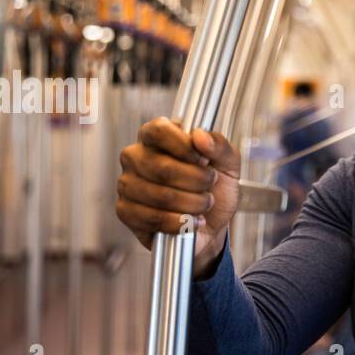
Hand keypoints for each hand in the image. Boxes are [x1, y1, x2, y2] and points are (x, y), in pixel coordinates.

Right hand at [116, 117, 240, 275]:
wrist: (210, 224)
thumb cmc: (214, 189)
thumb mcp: (228, 164)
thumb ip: (219, 145)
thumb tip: (200, 136)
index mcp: (157, 137)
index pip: (158, 130)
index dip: (183, 146)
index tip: (204, 160)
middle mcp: (136, 156)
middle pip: (161, 168)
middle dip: (196, 181)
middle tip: (210, 186)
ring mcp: (128, 184)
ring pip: (159, 196)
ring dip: (192, 204)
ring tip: (203, 204)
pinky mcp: (126, 211)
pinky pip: (152, 218)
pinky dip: (179, 223)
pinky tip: (191, 221)